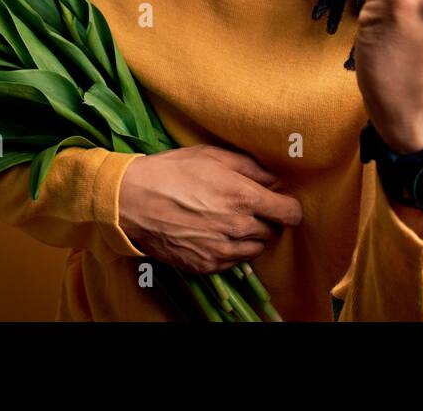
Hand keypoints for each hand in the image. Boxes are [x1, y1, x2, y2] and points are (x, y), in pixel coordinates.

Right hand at [117, 145, 301, 273]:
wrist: (133, 200)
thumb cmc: (173, 171)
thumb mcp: (213, 155)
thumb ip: (250, 167)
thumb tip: (273, 177)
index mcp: (244, 197)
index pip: (289, 213)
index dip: (289, 207)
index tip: (282, 203)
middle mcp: (237, 227)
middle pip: (273, 231)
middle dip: (266, 219)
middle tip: (247, 207)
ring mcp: (221, 250)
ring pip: (255, 249)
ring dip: (250, 237)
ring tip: (230, 221)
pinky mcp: (205, 265)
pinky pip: (233, 263)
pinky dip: (230, 251)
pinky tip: (214, 234)